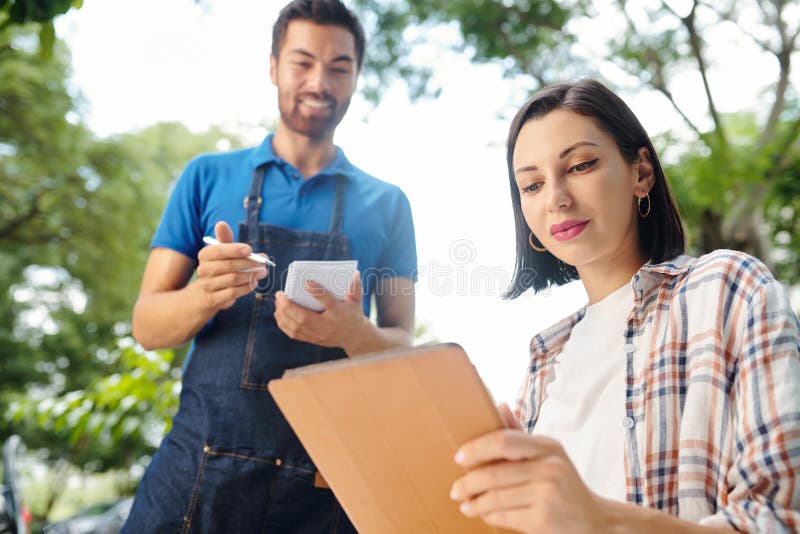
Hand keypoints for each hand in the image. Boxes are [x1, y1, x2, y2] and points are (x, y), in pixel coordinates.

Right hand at [193, 221, 267, 311]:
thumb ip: (225, 240)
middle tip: (263, 263)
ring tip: (262, 273)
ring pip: (233, 279)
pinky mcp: (214, 299)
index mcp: (204, 255)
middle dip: (249, 264)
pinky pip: (233, 293)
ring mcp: (208, 285)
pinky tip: (254, 283)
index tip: (249, 250)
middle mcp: (203, 270)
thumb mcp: (220, 253)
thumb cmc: (218, 269)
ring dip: (251, 276)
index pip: (218, 250)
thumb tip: (221, 223)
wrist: (203, 295)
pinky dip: (246, 287)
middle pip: (229, 265)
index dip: (234, 249)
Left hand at [274, 271, 368, 352]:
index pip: (328, 303)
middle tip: (280, 294)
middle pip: (305, 317)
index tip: (306, 283)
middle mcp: (328, 325)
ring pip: (296, 327)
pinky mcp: (313, 339)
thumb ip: (355, 287)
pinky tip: (279, 314)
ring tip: (277, 302)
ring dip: (283, 315)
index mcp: (340, 313)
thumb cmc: (353, 314)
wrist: (354, 337)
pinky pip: (294, 334)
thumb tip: (354, 273)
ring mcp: (319, 334)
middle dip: (289, 306)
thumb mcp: (357, 300)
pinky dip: (284, 324)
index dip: (317, 292)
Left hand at [450, 403, 608, 533]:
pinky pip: (505, 517)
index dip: (477, 448)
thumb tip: (499, 405)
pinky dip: (489, 516)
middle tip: (456, 489)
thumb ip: (521, 434)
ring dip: (475, 503)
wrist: (596, 522)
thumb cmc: (565, 485)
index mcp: (548, 447)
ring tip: (465, 504)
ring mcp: (549, 495)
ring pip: (496, 498)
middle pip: (495, 474)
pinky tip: (483, 514)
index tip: (459, 457)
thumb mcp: (550, 455)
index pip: (504, 441)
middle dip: (469, 483)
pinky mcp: (545, 520)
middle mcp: (551, 468)